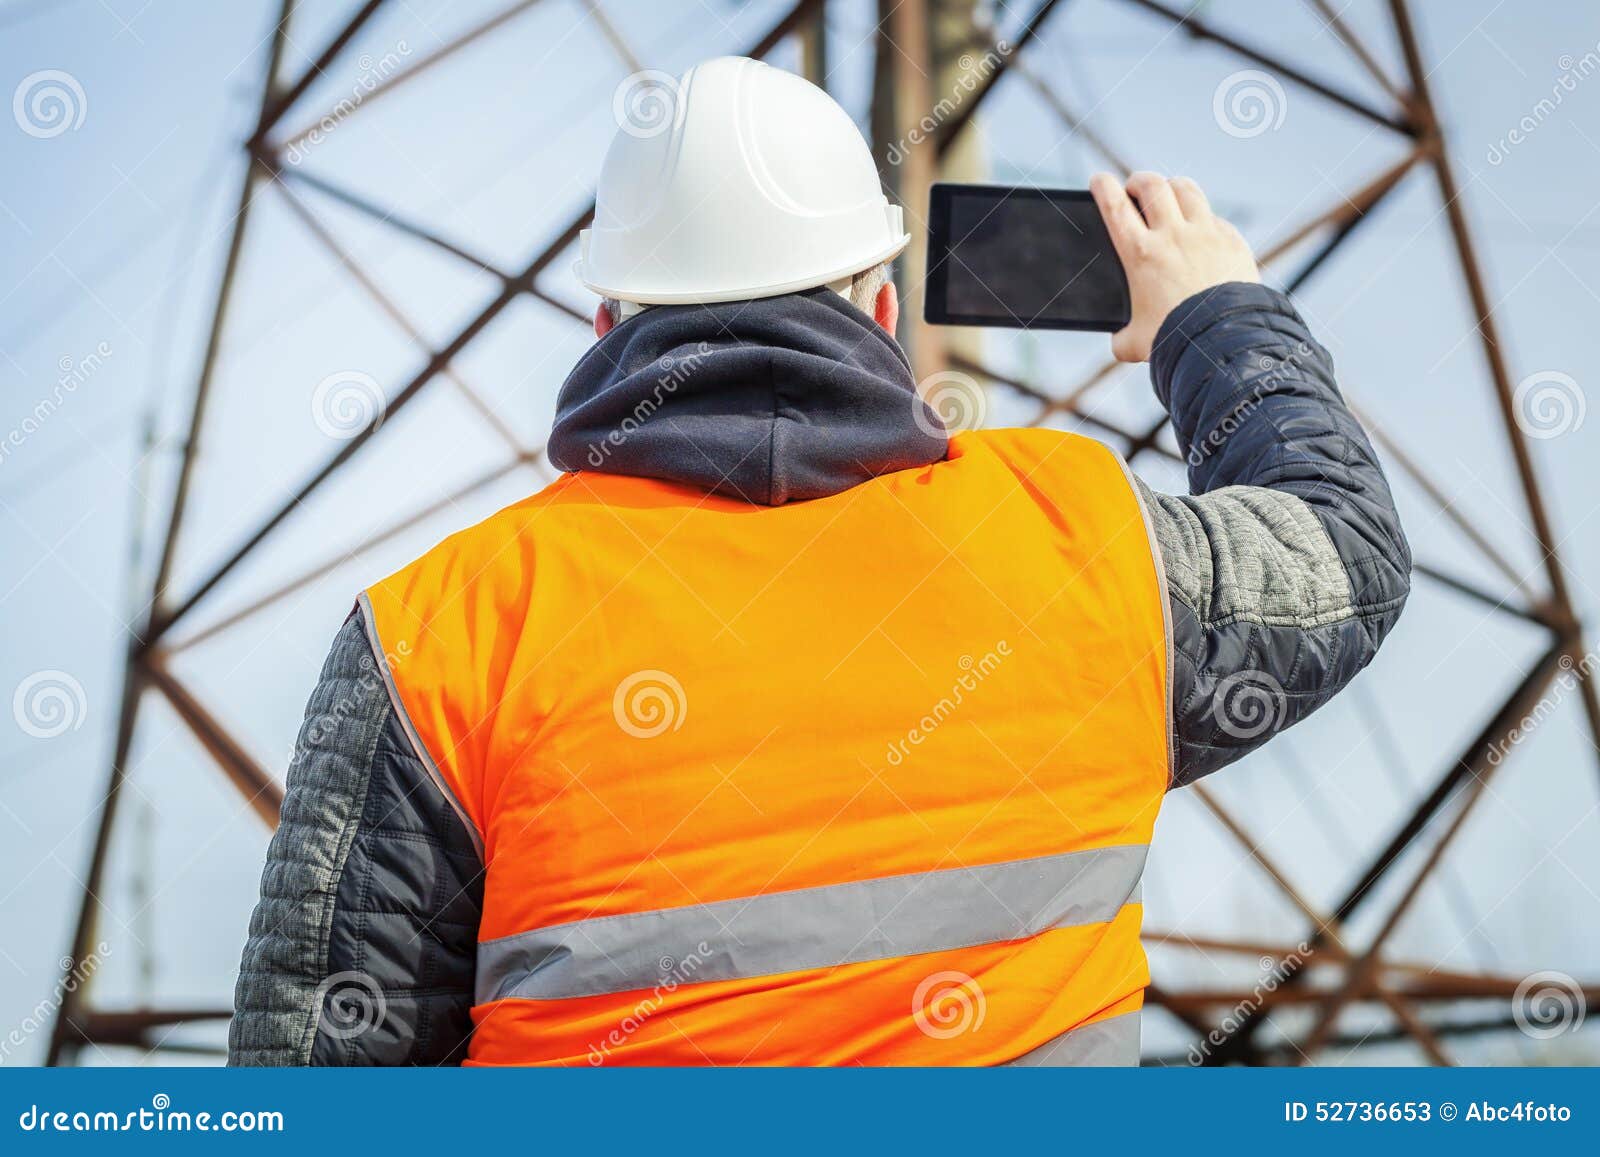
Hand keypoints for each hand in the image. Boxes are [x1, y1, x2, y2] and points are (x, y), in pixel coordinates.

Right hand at [1090, 171, 1259, 362]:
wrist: (1222, 340)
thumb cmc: (1175, 341)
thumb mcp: (1134, 341)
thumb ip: (1122, 335)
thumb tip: (1119, 341)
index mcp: (1140, 254)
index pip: (1115, 206)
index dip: (1103, 186)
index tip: (1099, 180)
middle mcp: (1172, 235)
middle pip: (1151, 185)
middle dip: (1138, 181)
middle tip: (1134, 188)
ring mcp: (1204, 233)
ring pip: (1185, 188)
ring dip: (1172, 187)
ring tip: (1169, 195)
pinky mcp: (1231, 240)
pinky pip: (1214, 216)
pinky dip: (1203, 217)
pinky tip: (1201, 230)